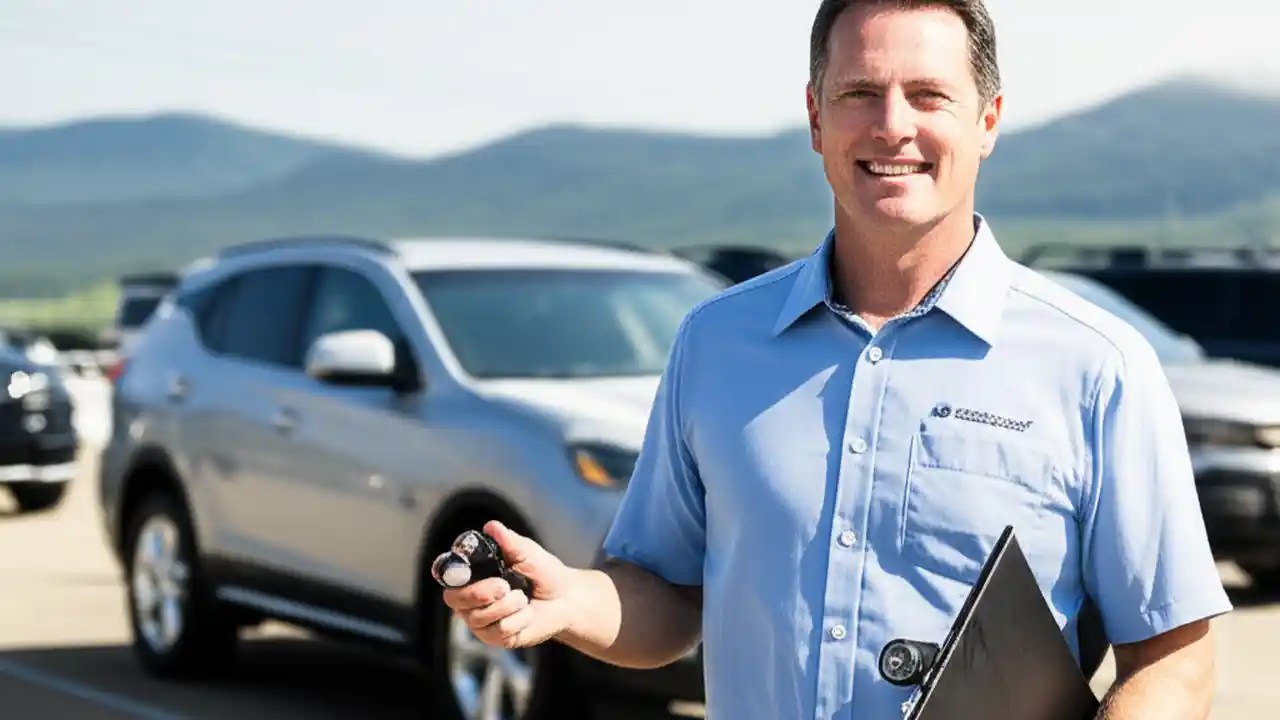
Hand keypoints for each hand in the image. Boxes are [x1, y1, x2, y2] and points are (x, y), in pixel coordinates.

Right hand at [441, 520, 576, 648]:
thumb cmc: (544, 573)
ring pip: (479, 618)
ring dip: (507, 606)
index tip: (469, 573)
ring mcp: (480, 620)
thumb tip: (492, 526)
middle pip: (455, 600)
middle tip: (506, 586)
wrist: (565, 599)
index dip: (452, 575)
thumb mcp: (529, 553)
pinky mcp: (494, 637)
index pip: (447, 575)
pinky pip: (499, 631)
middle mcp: (470, 598)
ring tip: (523, 599)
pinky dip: (519, 620)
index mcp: (474, 573)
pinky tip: (527, 615)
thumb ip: (510, 542)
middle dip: (481, 592)